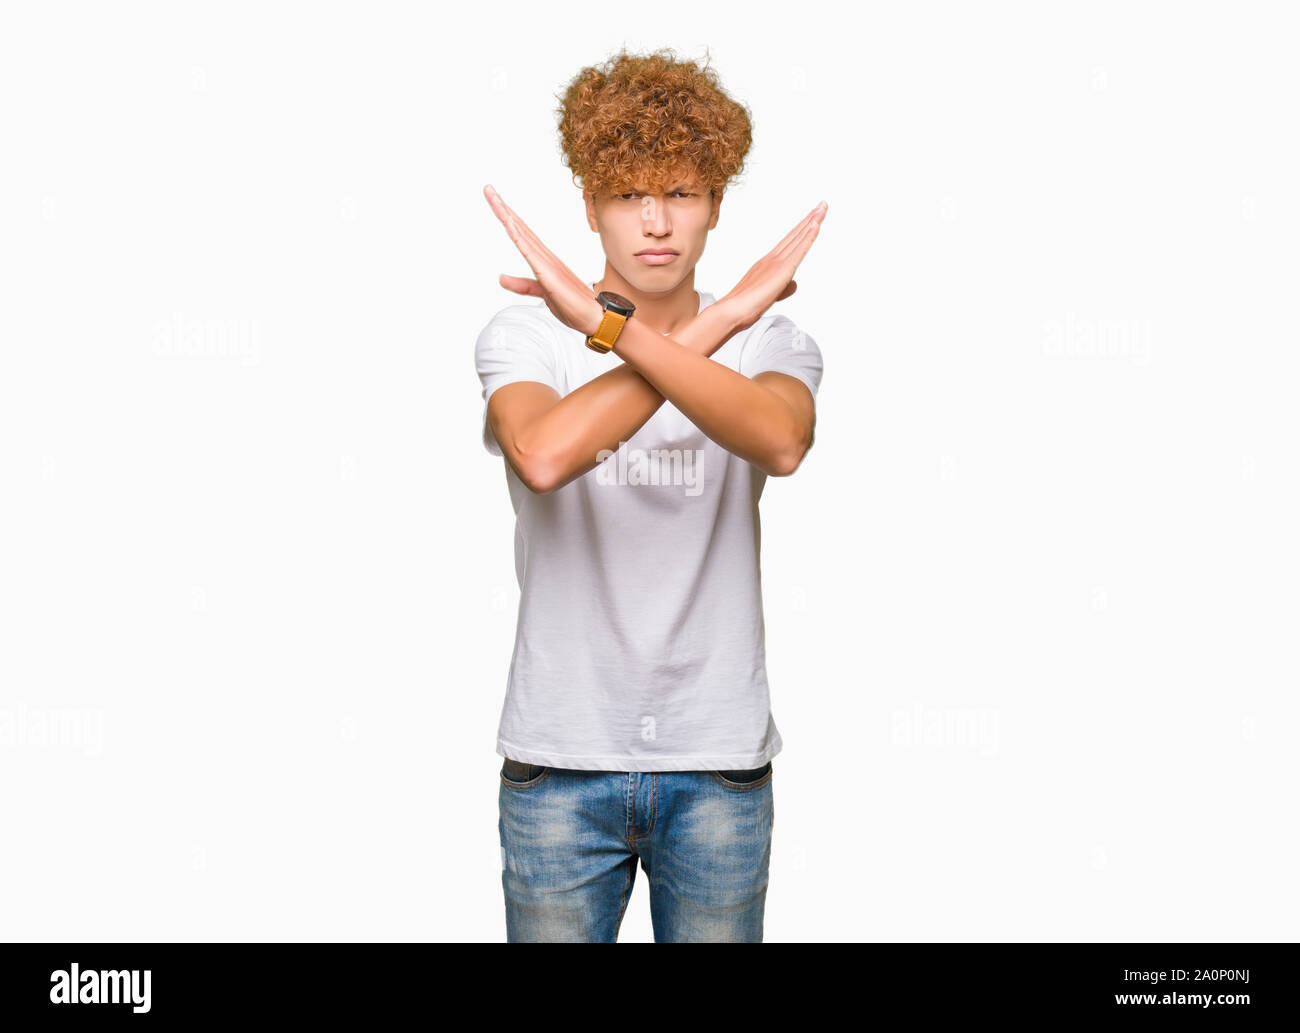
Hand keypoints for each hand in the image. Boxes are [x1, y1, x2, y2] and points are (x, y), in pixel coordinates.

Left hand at [484, 184, 604, 336]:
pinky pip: (530, 253)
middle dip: (502, 208)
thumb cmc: (574, 306)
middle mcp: (544, 256)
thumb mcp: (542, 292)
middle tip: (487, 188)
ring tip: (494, 198)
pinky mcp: (548, 275)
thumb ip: (522, 285)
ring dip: (507, 216)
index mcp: (542, 259)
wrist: (595, 318)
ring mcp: (546, 264)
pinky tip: (509, 224)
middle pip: (519, 227)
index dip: (507, 216)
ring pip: (522, 235)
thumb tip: (500, 278)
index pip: (521, 233)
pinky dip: (519, 237)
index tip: (495, 200)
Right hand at [717, 201, 826, 334]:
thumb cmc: (744, 308)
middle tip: (823, 204)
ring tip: (823, 207)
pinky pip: (799, 250)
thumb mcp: (769, 295)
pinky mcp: (782, 270)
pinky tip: (816, 225)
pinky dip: (809, 236)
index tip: (813, 216)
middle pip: (796, 235)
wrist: (731, 311)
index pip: (790, 242)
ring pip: (798, 238)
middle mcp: (772, 258)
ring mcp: (777, 262)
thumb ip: (784, 287)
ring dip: (813, 221)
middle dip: (811, 218)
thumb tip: (795, 283)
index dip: (803, 229)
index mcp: (768, 263)